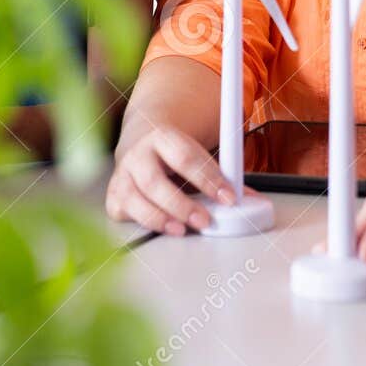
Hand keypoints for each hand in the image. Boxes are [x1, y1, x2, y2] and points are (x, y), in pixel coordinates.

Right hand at [106, 125, 236, 233]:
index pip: (185, 156)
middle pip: (155, 180)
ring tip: (183, 229)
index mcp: (163, 137)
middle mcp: (138, 154)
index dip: (208, 178)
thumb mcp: (197, 155)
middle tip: (205, 220)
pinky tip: (164, 227)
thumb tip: (251, 200)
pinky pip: (125, 213)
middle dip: (182, 204)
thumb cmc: (176, 155)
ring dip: (161, 218)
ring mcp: (122, 175)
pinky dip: (144, 223)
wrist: (143, 146)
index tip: (229, 197)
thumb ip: (221, 176)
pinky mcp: (114, 197)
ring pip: (136, 199)